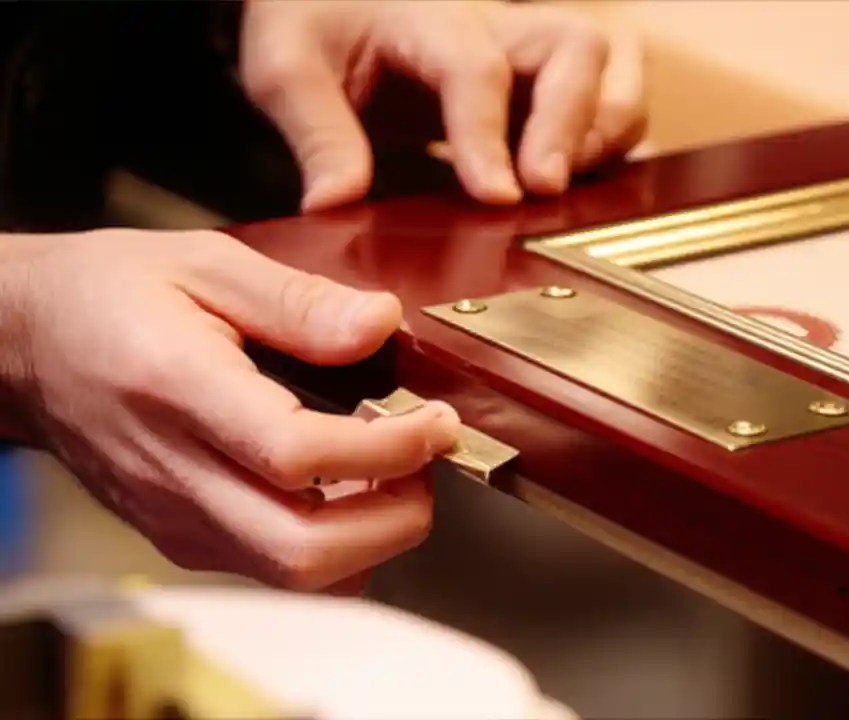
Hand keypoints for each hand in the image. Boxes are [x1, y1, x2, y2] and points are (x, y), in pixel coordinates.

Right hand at [1, 229, 459, 590]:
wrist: (26, 344)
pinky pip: (277, 568)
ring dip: (372, 534)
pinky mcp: (185, 538)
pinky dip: (336, 542)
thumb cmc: (107, 296)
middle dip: (397, 514)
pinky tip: (350, 487)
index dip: (388, 448)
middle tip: (425, 454)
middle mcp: (176, 472)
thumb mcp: (205, 263)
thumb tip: (382, 324)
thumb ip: (300, 300)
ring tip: (395, 469)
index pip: (299, 457)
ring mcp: (178, 517)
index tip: (434, 421)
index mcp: (179, 391)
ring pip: (297, 574)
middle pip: (306, 549)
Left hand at [239, 0, 647, 210]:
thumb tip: (336, 205)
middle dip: (572, 123)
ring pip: (612, 69)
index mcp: (429, 17)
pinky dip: (608, 142)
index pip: (476, 67)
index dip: (490, 134)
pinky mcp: (549, 81)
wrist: (339, 2)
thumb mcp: (287, 70)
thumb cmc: (318, 27)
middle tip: (542, 190)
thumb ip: (316, 135)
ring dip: (602, 132)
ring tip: (559, 187)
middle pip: (577, 46)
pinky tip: (568, 183)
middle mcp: (497, 25)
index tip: (496, 197)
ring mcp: (531, 50)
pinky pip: (610, 100)